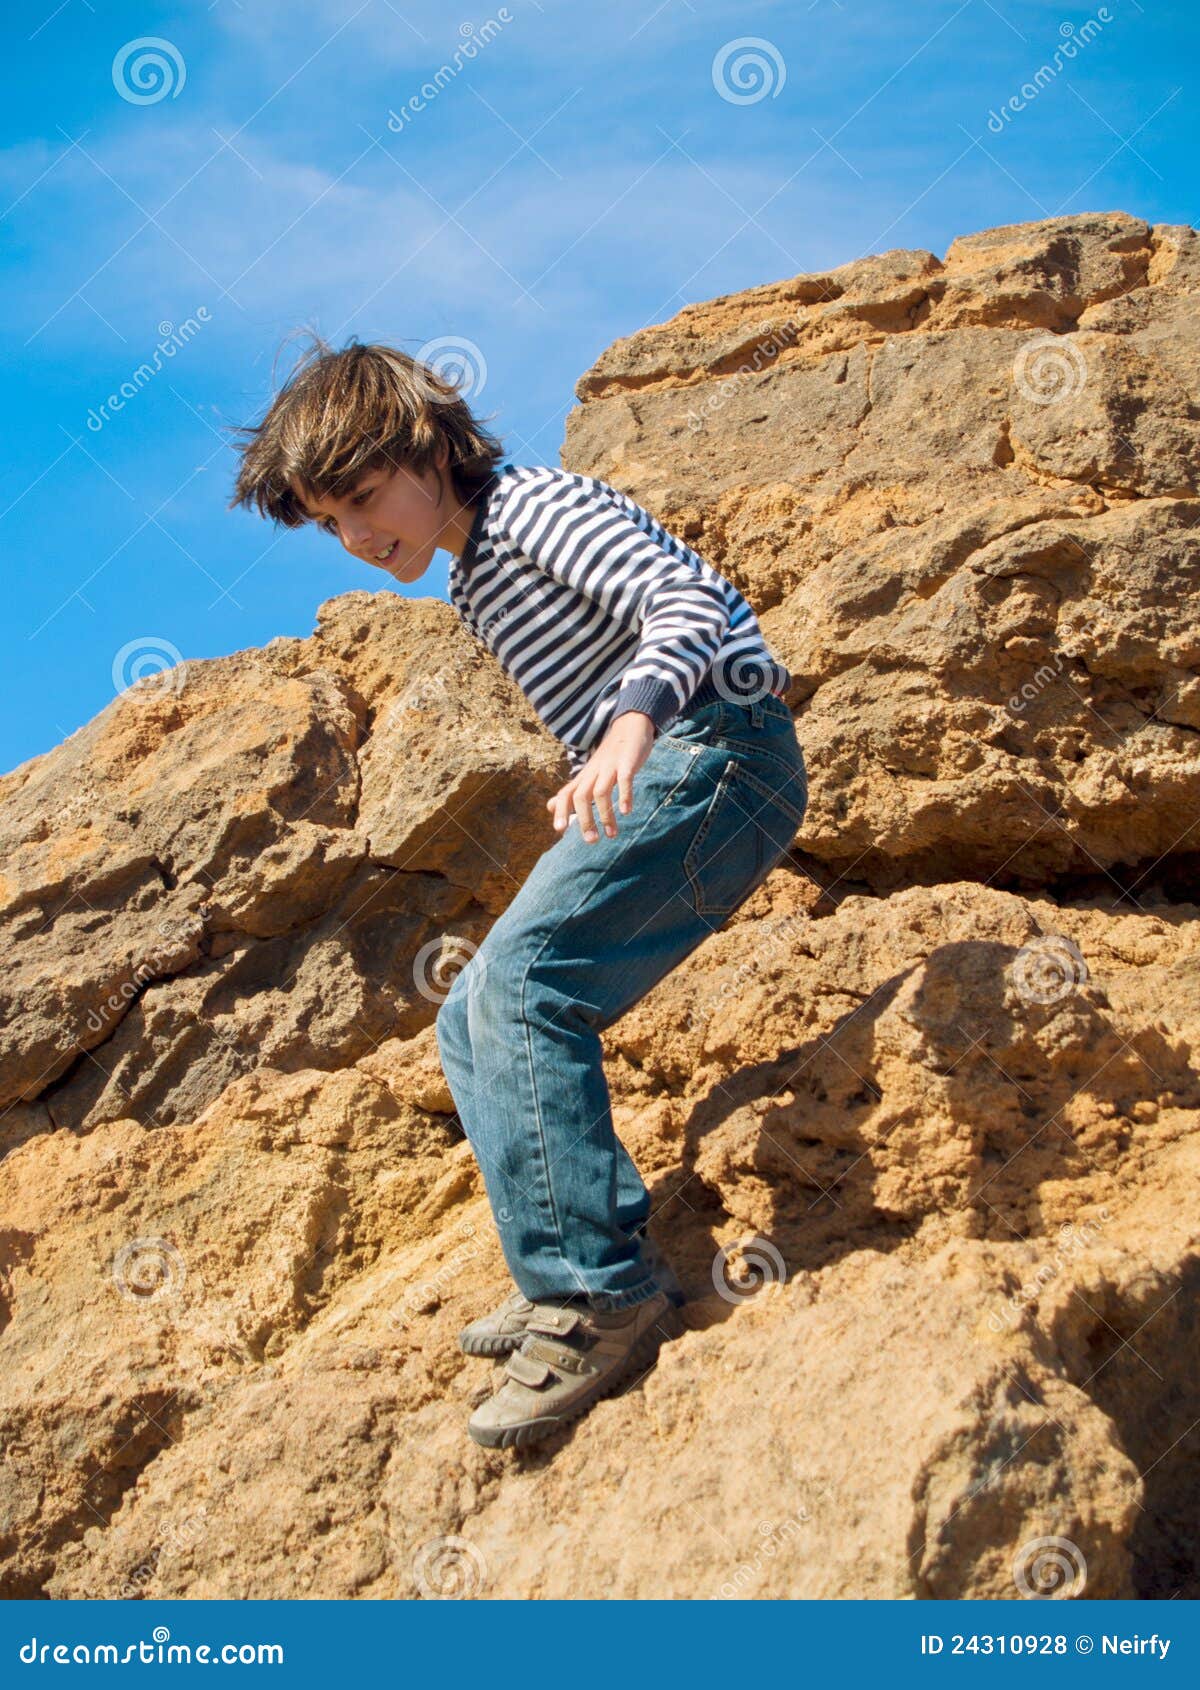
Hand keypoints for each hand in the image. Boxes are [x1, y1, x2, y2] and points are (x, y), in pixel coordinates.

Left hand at [546, 711, 656, 841]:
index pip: (566, 794)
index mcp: (585, 777)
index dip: (561, 810)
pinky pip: (624, 779)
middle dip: (584, 820)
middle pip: (581, 796)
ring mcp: (610, 766)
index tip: (560, 830)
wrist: (630, 725)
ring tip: (612, 834)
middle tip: (591, 841)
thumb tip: (550, 806)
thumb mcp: (589, 774)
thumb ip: (572, 791)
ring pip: (601, 791)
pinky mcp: (628, 762)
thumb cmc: (610, 755)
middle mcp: (594, 772)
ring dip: (605, 815)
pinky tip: (627, 811)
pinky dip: (624, 795)